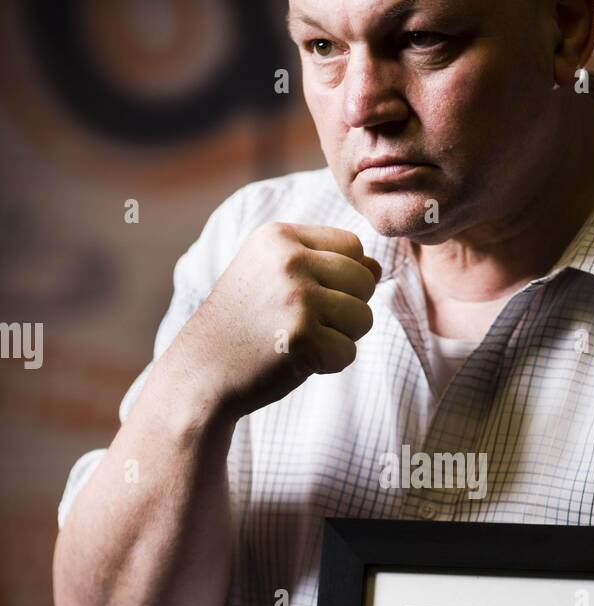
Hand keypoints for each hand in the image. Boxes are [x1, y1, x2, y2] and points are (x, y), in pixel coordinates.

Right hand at [177, 222, 380, 418]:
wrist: (203, 369)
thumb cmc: (245, 322)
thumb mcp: (272, 274)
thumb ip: (324, 264)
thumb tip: (377, 268)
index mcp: (280, 236)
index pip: (353, 246)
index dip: (343, 277)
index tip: (305, 296)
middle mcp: (289, 260)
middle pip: (365, 280)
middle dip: (346, 309)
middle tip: (304, 323)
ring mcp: (297, 299)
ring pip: (364, 318)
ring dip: (340, 337)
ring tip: (300, 339)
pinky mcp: (304, 339)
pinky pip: (349, 353)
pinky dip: (329, 364)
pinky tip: (296, 360)